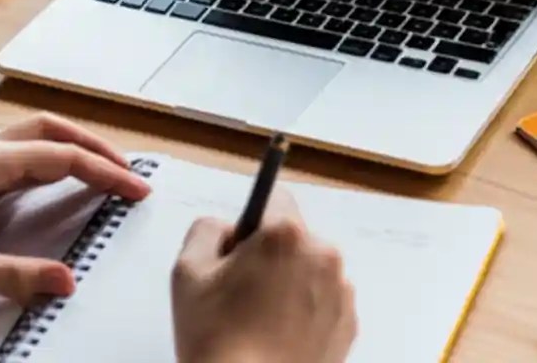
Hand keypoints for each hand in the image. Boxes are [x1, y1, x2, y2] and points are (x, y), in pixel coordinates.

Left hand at [0, 114, 149, 302]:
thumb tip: (66, 280)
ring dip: (76, 146)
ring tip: (105, 168)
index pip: (64, 159)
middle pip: (56, 131)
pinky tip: (61, 176)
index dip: (107, 173)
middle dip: (98, 147)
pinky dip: (55, 156)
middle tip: (129, 171)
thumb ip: (16, 275)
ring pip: (39, 136)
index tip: (135, 188)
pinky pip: (25, 152)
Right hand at [171, 189, 356, 362]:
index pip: (273, 198)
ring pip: (310, 271)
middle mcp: (324, 255)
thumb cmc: (218, 339)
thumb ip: (206, 231)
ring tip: (260, 321)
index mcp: (287, 235)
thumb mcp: (187, 273)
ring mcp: (341, 291)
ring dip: (290, 284)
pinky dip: (306, 313)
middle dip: (270, 257)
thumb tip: (226, 230)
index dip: (250, 223)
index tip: (239, 249)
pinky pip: (324, 302)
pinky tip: (280, 335)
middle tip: (241, 293)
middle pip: (293, 238)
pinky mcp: (349, 323)